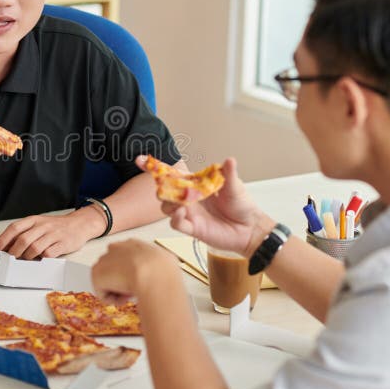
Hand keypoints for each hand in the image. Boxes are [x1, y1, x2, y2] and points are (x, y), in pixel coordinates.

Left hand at [0, 207, 105, 258]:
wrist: (79, 224)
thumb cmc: (55, 227)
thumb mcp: (39, 225)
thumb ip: (25, 233)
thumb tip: (7, 247)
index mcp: (34, 220)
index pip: (14, 228)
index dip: (3, 239)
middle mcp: (43, 225)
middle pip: (23, 239)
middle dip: (14, 252)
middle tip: (11, 259)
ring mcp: (54, 234)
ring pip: (35, 248)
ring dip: (27, 257)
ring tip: (26, 260)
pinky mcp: (63, 243)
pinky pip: (49, 254)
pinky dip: (42, 259)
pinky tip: (41, 260)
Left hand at [91, 239, 179, 304]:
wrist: (154, 274)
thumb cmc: (164, 271)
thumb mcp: (166, 261)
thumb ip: (157, 264)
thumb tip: (165, 270)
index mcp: (133, 244)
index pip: (127, 260)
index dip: (134, 274)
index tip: (143, 283)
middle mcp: (116, 248)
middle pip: (116, 270)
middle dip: (123, 282)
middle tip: (136, 291)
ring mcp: (104, 260)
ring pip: (109, 282)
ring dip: (118, 292)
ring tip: (131, 295)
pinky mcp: (97, 273)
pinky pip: (102, 293)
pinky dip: (112, 300)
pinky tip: (124, 298)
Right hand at [137, 156, 269, 255]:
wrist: (249, 229)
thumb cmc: (241, 205)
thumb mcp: (234, 186)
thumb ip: (228, 174)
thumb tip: (229, 159)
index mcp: (195, 184)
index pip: (172, 174)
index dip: (154, 168)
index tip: (140, 161)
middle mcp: (188, 198)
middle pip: (164, 191)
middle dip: (161, 187)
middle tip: (167, 186)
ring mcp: (188, 214)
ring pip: (166, 207)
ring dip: (169, 203)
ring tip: (180, 202)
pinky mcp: (192, 228)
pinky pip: (176, 224)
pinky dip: (175, 218)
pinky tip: (182, 213)